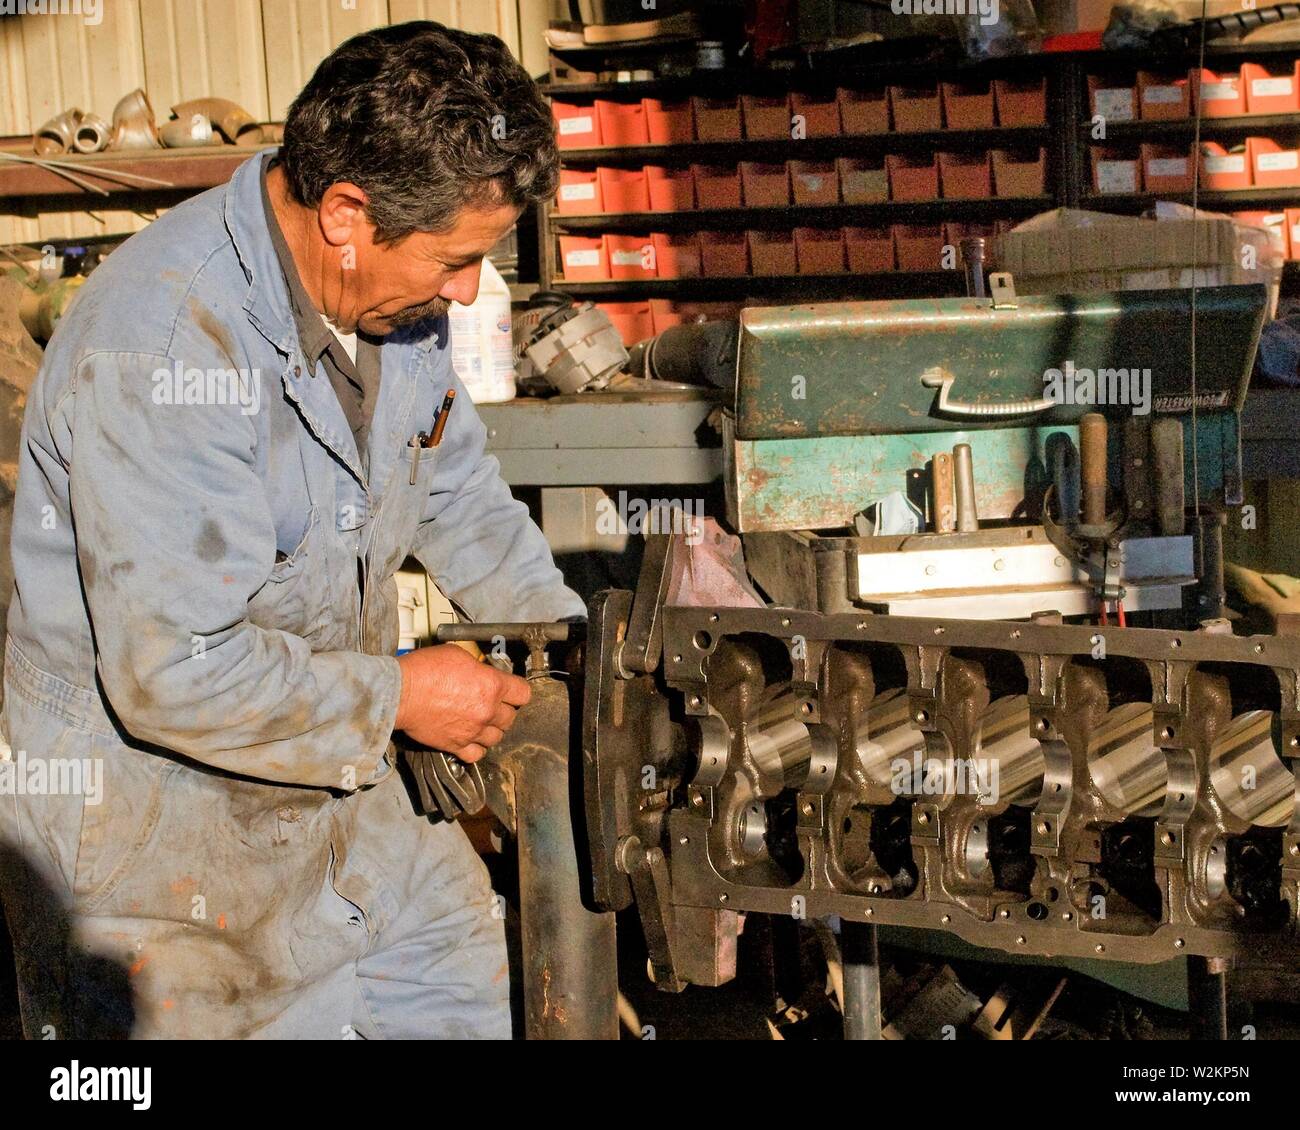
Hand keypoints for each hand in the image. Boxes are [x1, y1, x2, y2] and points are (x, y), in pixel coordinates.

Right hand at [395, 644, 529, 762]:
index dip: (517, 691)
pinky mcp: (456, 745)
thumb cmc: (424, 670)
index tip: (512, 691)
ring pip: (497, 737)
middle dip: (504, 710)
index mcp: (492, 685)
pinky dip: (476, 748)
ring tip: (482, 721)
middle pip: (511, 717)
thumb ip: (478, 667)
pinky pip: (477, 754)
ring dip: (492, 730)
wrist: (400, 692)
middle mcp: (487, 710)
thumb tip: (482, 671)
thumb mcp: (458, 654)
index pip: (523, 693)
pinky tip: (471, 739)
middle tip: (493, 704)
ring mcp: (473, 731)